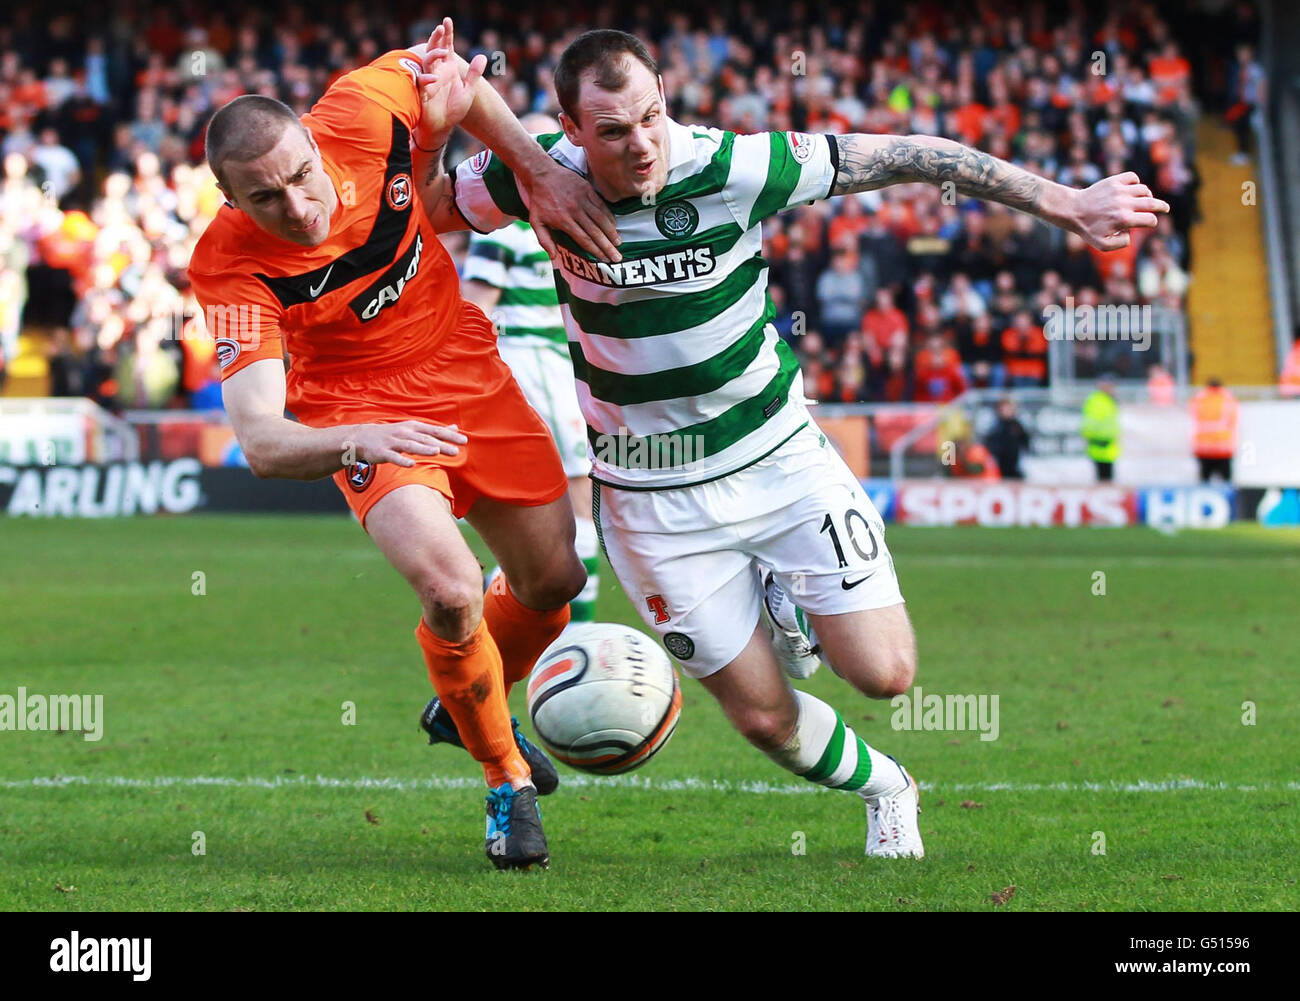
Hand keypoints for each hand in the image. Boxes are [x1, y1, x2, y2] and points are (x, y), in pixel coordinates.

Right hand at [347, 420, 467, 467]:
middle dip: (441, 444)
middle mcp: (405, 433)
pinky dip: (402, 460)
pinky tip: (411, 465)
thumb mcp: (414, 429)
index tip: (464, 441)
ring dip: (423, 448)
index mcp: (414, 427)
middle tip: (456, 450)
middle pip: (425, 439)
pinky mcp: (382, 452)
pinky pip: (393, 457)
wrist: (362, 437)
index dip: (449, 435)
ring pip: (410, 446)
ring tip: (436, 452)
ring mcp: (393, 442)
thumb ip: (435, 431)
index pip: (435, 431)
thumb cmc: (393, 435)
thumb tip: (456, 427)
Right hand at [413, 18, 485, 148]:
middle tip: (440, 28)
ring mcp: (429, 80)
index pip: (447, 47)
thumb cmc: (454, 109)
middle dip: (436, 38)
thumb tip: (483, 57)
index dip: (447, 34)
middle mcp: (437, 71)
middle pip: (434, 49)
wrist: (443, 127)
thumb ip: (474, 74)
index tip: (447, 21)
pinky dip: (427, 79)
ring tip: (441, 52)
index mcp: (448, 68)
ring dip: (432, 55)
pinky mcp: (422, 91)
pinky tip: (434, 79)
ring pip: (426, 61)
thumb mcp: (468, 91)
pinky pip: (421, 81)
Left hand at [520, 161, 621, 262]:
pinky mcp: (587, 190)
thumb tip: (553, 256)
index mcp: (564, 221)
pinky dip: (609, 216)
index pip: (584, 239)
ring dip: (611, 232)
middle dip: (607, 246)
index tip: (604, 259)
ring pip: (601, 219)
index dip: (595, 250)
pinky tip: (614, 225)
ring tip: (618, 243)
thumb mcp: (536, 222)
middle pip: (595, 232)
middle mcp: (575, 211)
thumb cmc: (539, 201)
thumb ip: (544, 241)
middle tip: (616, 257)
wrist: (542, 174)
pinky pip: (601, 205)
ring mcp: (583, 199)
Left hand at [1070, 172, 1169, 251]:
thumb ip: (1121, 243)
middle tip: (1165, 208)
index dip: (1152, 223)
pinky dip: (1136, 183)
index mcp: (1124, 219)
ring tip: (1144, 201)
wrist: (1073, 210)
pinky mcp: (1114, 180)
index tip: (1150, 223)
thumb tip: (1131, 233)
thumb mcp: (1102, 244)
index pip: (1150, 219)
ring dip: (1147, 196)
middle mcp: (1124, 204)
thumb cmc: (1088, 229)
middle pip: (1152, 203)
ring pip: (1144, 190)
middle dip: (1162, 207)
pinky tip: (1133, 190)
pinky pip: (1133, 178)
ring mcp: (1119, 190)